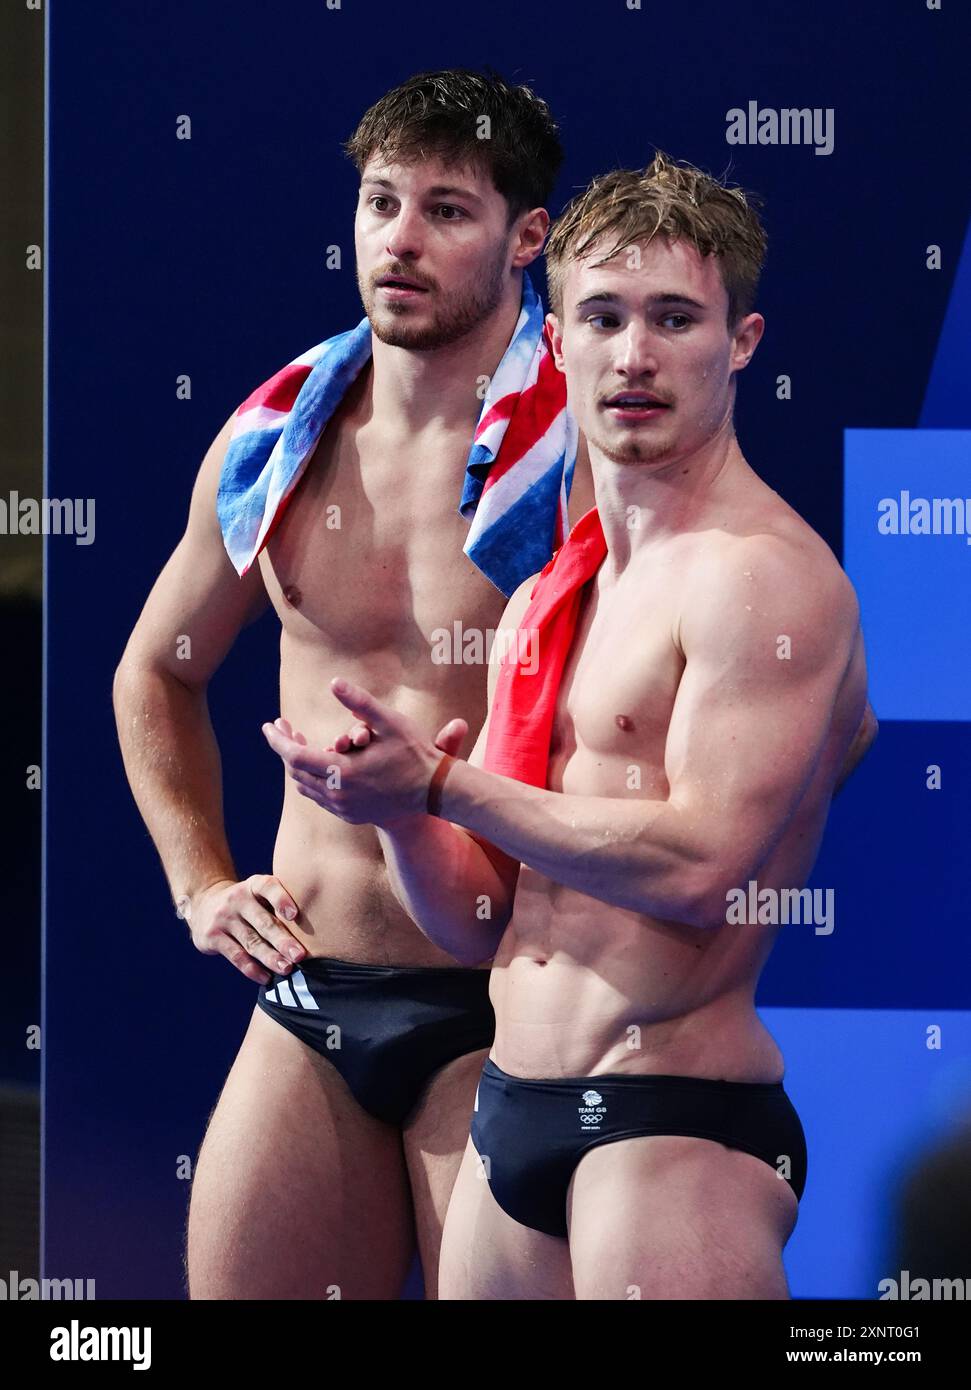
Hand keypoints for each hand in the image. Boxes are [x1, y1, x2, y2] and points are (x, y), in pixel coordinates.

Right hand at [184, 874, 305, 984]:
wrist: (204, 904)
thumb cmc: (247, 903)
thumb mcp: (258, 894)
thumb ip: (279, 905)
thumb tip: (318, 931)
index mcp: (253, 885)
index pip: (268, 887)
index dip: (281, 899)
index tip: (293, 915)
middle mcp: (237, 899)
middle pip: (263, 922)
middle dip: (283, 940)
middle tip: (300, 955)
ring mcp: (223, 918)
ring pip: (251, 942)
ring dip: (270, 958)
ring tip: (288, 969)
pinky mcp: (212, 937)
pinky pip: (236, 956)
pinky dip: (252, 969)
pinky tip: (267, 977)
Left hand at [261, 679, 467, 826]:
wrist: (434, 792)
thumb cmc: (414, 753)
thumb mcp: (390, 722)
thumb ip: (359, 702)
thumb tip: (334, 682)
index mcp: (342, 772)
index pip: (294, 756)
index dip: (278, 740)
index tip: (268, 725)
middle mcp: (338, 794)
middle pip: (296, 771)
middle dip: (285, 748)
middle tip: (282, 728)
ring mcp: (343, 808)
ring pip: (305, 787)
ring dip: (297, 765)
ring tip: (296, 743)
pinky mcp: (350, 814)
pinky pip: (320, 797)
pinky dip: (311, 779)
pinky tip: (317, 764)